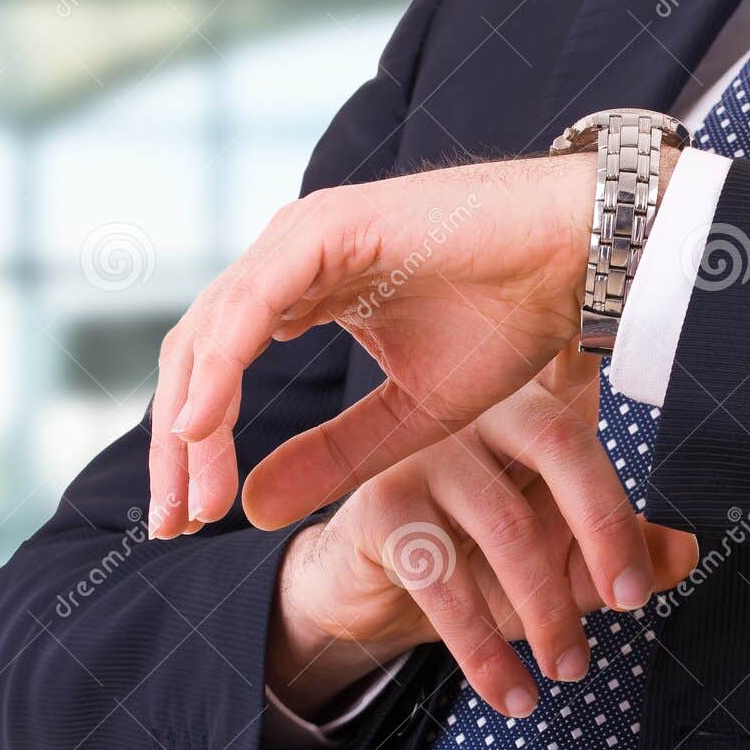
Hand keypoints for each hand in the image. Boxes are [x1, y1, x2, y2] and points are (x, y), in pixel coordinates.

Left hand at [147, 151, 619, 537]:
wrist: (577, 261)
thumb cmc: (509, 322)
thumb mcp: (409, 420)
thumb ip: (332, 457)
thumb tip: (246, 509)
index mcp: (301, 293)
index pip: (218, 373)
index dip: (196, 448)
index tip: (190, 518)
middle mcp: (289, 261)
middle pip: (196, 357)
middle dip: (179, 447)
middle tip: (172, 522)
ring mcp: (303, 238)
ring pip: (211, 332)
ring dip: (190, 419)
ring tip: (190, 495)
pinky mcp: (328, 227)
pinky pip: (253, 303)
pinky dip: (220, 366)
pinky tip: (202, 424)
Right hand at [265, 376, 696, 718]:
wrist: (373, 591)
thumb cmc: (476, 558)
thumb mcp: (560, 558)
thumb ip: (622, 551)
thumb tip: (685, 553)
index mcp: (534, 409)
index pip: (593, 420)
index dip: (620, 477)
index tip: (637, 573)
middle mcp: (479, 409)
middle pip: (561, 447)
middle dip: (602, 540)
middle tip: (625, 610)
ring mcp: (425, 450)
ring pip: (507, 525)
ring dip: (547, 611)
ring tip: (567, 669)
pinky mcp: (381, 503)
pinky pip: (442, 576)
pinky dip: (482, 647)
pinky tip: (508, 690)